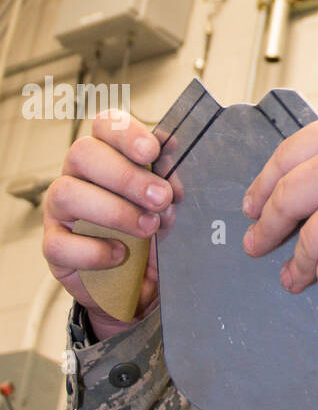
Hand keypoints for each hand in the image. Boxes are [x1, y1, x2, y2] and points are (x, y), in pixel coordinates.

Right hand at [41, 110, 173, 339]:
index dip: (125, 132)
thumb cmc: (151, 234)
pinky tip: (120, 254)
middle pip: (83, 153)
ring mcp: (60, 211)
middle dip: (126, 176)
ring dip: (114, 210)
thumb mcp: (167, 207)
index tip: (152, 150)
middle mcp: (78, 177)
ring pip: (67, 193)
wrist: (140, 284)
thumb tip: (171, 162)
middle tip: (160, 198)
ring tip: (148, 227)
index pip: (105, 126)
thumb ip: (167, 183)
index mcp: (108, 156)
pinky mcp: (55, 246)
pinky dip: (95, 250)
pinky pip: (61, 243)